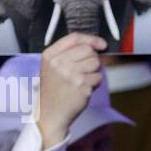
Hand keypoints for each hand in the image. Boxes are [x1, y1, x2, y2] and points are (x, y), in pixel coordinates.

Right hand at [37, 32, 106, 146]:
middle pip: (88, 50)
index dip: (91, 39)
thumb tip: (97, 45)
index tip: (101, 44)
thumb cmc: (54, 89)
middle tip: (86, 69)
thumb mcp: (53, 67)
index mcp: (50, 55)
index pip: (74, 38)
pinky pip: (98, 77)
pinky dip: (95, 83)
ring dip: (94, 71)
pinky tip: (84, 88)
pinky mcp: (82, 86)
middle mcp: (59, 63)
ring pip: (96, 62)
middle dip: (93, 58)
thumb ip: (69, 53)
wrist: (50, 113)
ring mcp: (71, 74)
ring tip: (83, 79)